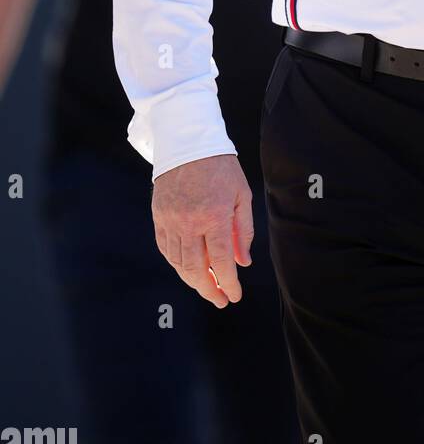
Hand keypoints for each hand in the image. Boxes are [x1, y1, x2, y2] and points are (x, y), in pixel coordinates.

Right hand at [151, 154, 253, 305]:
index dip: (229, 283)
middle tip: (220, 300)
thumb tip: (243, 261)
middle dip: (209, 290)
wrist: (188, 143)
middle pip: (197, 270)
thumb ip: (244, 231)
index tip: (235, 296)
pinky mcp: (159, 217)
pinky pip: (166, 250)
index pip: (222, 261)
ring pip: (179, 264)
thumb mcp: (242, 194)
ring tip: (207, 286)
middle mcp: (190, 223)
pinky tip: (188, 269)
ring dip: (193, 281)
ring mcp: (171, 221)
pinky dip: (177, 264)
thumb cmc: (220, 167)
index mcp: (215, 216)